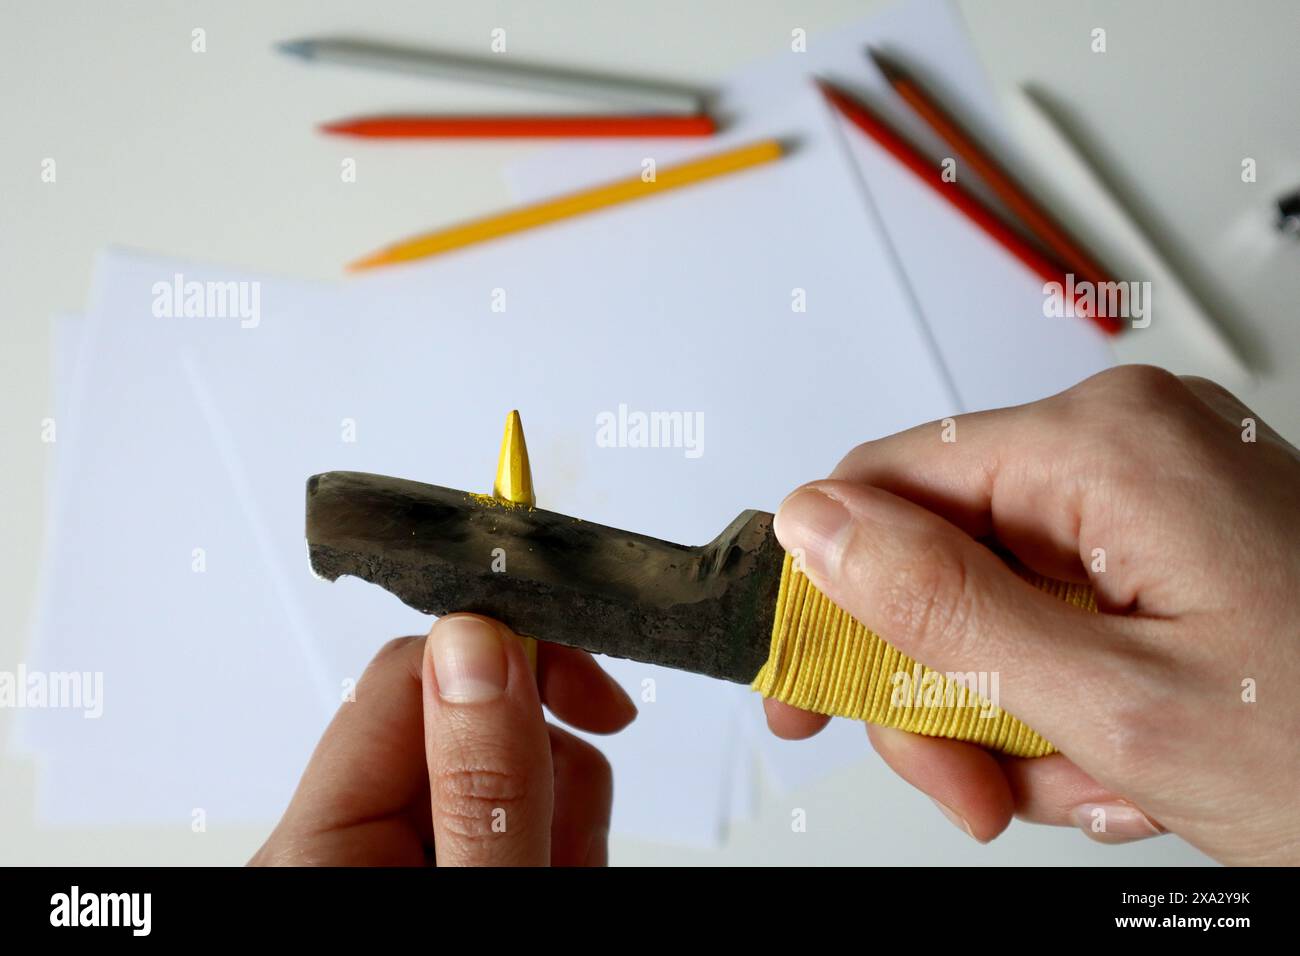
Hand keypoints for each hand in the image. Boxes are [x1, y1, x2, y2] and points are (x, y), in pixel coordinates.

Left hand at [251, 613, 635, 865]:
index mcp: (322, 845)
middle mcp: (343, 844)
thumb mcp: (483, 894)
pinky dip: (554, 831)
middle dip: (545, 753)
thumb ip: (482, 783)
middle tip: (584, 803)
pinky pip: (503, 812)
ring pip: (496, 765)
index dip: (508, 656)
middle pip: (463, 717)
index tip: (591, 684)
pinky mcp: (438, 867)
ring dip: (559, 803)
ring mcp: (391, 859)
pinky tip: (561, 864)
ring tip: (568, 863)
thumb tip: (476, 641)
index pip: (408, 674)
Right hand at [767, 365, 1299, 864]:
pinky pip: (1057, 607)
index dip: (828, 600)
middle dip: (940, 688)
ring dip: (1013, 712)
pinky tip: (1119, 757)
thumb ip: (942, 607)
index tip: (808, 696)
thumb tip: (816, 527)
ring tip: (1089, 783)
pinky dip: (1066, 697)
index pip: (884, 485)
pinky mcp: (1172, 534)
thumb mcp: (1112, 701)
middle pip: (939, 553)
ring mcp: (1155, 486)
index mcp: (1104, 445)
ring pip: (995, 598)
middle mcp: (1127, 440)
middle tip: (973, 787)